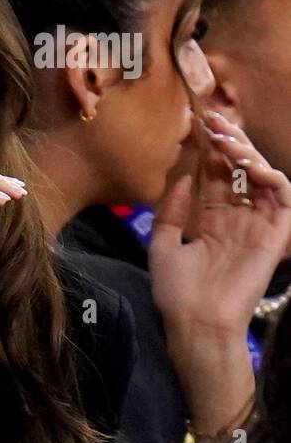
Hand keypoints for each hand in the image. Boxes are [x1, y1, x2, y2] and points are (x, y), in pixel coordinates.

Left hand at [150, 111, 290, 340]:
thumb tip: (184, 178)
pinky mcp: (275, 237)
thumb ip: (172, 211)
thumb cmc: (176, 292)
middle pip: (239, 173)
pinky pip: (281, 198)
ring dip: (248, 154)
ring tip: (226, 139)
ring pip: (263, 179)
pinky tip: (247, 165)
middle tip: (213, 120)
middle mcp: (239, 221)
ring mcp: (258, 227)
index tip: (196, 127)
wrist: (195, 322)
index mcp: (214, 222)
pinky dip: (268, 176)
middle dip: (229, 144)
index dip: (209, 152)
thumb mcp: (163, 244)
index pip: (216, 178)